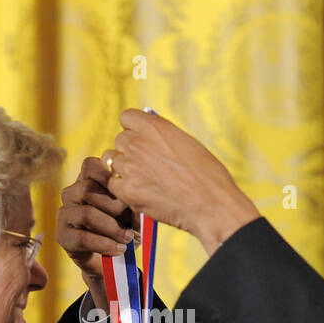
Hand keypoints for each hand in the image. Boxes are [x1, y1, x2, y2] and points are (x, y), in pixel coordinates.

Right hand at [56, 156, 134, 309]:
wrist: (109, 262)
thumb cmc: (121, 230)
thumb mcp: (131, 214)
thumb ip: (132, 203)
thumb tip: (138, 202)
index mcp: (86, 181)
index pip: (90, 165)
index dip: (108, 175)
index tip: (128, 193)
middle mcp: (71, 194)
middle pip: (88, 189)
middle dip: (115, 207)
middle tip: (132, 224)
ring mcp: (64, 214)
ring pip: (86, 214)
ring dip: (112, 228)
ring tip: (127, 239)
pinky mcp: (63, 236)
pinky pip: (83, 237)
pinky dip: (105, 244)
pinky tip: (118, 250)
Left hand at [101, 109, 258, 254]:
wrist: (211, 205)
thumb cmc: (207, 176)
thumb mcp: (186, 143)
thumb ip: (162, 137)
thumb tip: (149, 137)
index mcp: (154, 127)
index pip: (126, 118)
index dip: (133, 129)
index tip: (140, 138)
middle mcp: (138, 143)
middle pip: (119, 141)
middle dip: (129, 151)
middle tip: (145, 164)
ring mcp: (130, 167)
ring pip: (113, 162)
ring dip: (124, 170)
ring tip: (144, 180)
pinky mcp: (127, 190)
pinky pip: (114, 184)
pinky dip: (124, 189)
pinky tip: (141, 193)